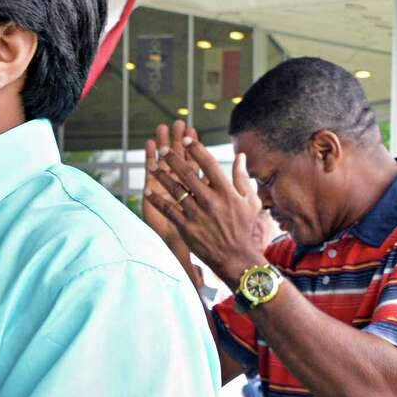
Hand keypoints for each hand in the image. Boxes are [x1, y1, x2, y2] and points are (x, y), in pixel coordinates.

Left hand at [143, 132, 263, 285]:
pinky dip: (156, 200)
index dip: (196, 149)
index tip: (186, 138)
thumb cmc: (243, 228)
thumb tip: (240, 156)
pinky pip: (168, 210)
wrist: (235, 257)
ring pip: (176, 190)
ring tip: (151, 165)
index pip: (209, 164)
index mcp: (227, 191)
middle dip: (174, 159)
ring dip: (162, 176)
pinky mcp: (186, 227)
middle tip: (163, 148)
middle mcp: (211, 200)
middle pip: (188, 174)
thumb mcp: (249, 201)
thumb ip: (242, 177)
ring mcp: (197, 214)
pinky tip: (146, 191)